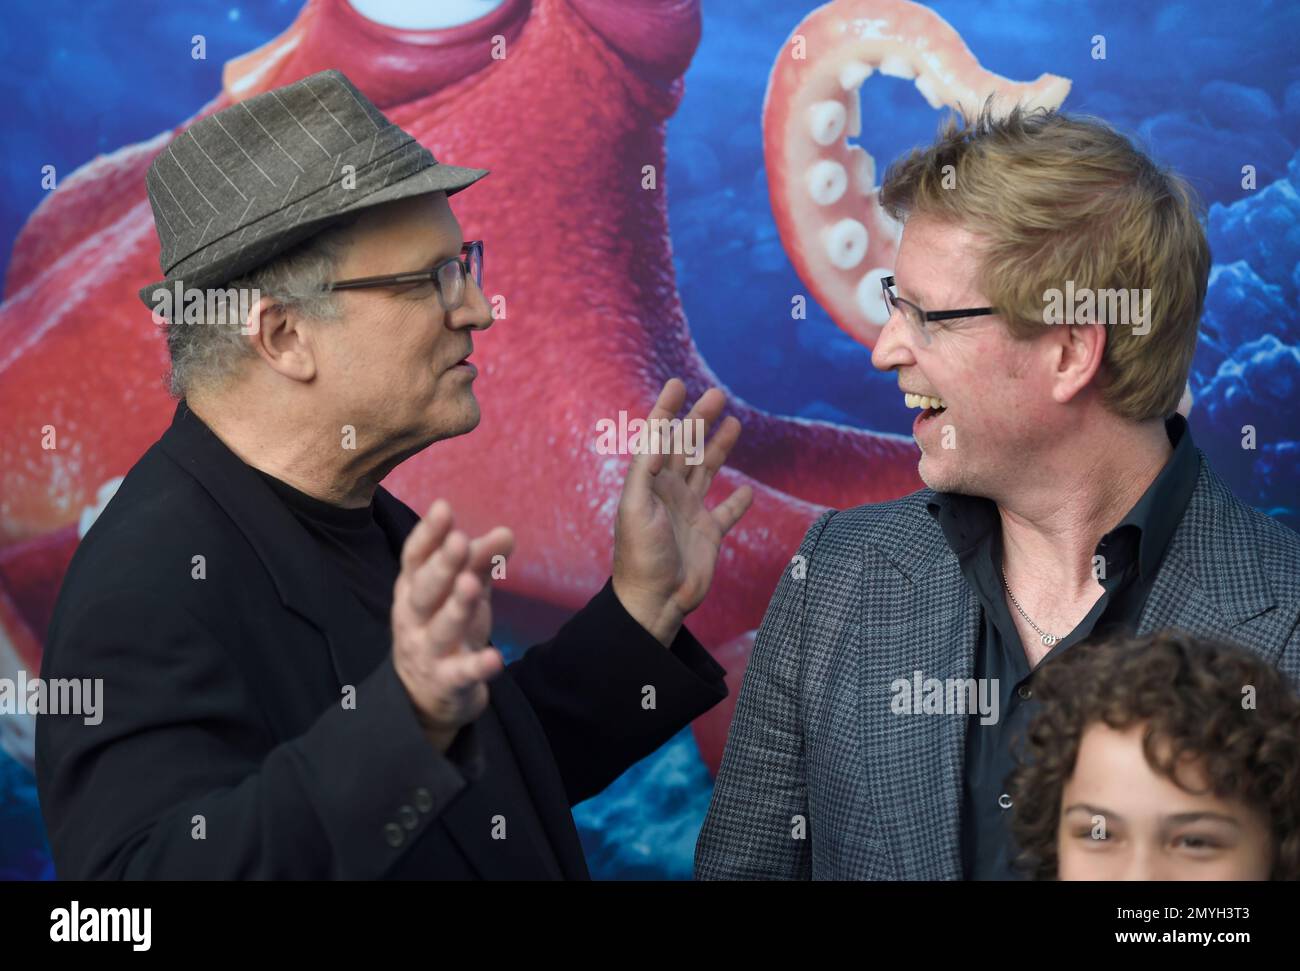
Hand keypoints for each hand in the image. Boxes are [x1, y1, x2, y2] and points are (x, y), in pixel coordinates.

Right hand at [391, 499, 514, 750]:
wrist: (425, 695)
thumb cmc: (445, 626)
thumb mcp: (462, 590)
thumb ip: (481, 561)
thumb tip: (507, 532)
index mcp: (413, 589)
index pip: (415, 558)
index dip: (428, 534)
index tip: (443, 509)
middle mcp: (413, 618)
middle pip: (424, 590)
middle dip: (442, 565)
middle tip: (459, 541)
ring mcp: (427, 652)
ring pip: (440, 628)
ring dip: (456, 607)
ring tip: (472, 585)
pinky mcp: (446, 683)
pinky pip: (461, 673)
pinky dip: (477, 666)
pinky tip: (495, 658)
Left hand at [612, 378, 753, 645]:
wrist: (655, 600)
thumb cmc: (641, 556)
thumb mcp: (636, 508)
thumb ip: (645, 471)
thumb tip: (658, 437)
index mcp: (650, 483)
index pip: (659, 438)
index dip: (667, 410)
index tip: (678, 384)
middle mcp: (669, 493)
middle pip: (687, 448)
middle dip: (699, 420)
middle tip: (716, 395)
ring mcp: (690, 513)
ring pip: (707, 471)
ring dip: (719, 448)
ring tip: (734, 424)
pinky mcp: (708, 535)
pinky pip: (726, 513)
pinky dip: (738, 502)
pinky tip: (747, 492)